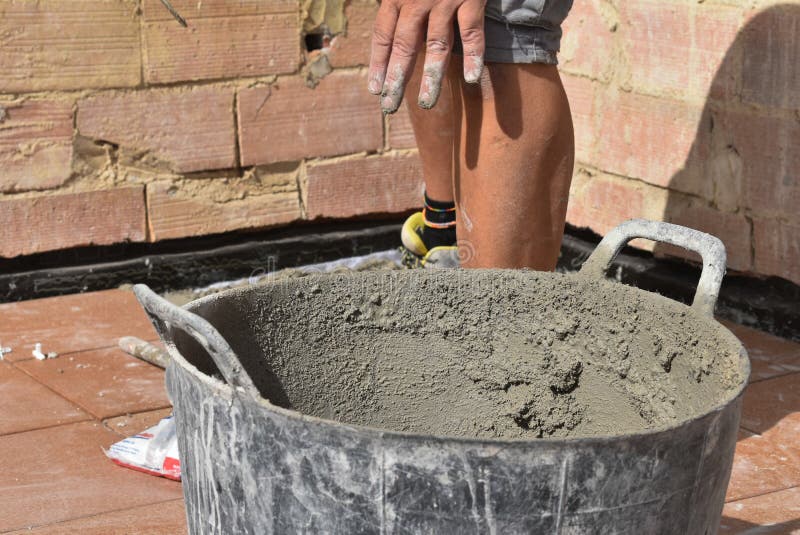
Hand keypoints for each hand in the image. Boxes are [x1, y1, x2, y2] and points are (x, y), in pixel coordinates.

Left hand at [368, 0, 485, 112]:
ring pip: (436, 44)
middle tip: (389, 106)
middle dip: (396, 79)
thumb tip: (391, 30)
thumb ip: (399, 5)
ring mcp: (445, 0)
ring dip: (431, 77)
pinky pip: (471, 32)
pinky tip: (471, 78)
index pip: (383, 34)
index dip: (378, 63)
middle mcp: (418, 0)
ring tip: (426, 103)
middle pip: (403, 46)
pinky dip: (472, 55)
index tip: (375, 90)